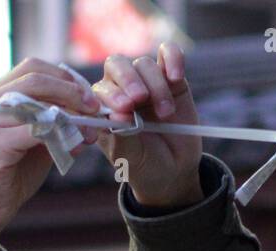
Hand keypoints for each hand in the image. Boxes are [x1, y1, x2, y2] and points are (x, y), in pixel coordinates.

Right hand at [0, 59, 101, 244]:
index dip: (64, 77)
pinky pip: (35, 132)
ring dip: (70, 115)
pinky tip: (76, 146)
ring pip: (37, 105)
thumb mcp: (38, 143)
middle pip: (35, 79)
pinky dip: (61, 136)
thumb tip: (92, 114)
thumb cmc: (10, 176)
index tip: (89, 95)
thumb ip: (57, 124)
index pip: (32, 68)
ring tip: (90, 130)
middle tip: (94, 108)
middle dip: (71, 91)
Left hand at [92, 43, 202, 207]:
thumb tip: (119, 115)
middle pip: (117, 65)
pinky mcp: (170, 78)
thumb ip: (122, 136)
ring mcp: (146, 82)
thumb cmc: (144, 165)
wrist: (173, 171)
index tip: (125, 111)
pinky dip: (173, 58)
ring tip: (166, 113)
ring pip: (144, 64)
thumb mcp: (130, 158)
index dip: (111, 95)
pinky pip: (169, 53)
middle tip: (140, 99)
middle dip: (128, 79)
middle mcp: (121, 90)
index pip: (99, 89)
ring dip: (156, 85)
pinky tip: (176, 77)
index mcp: (103, 108)